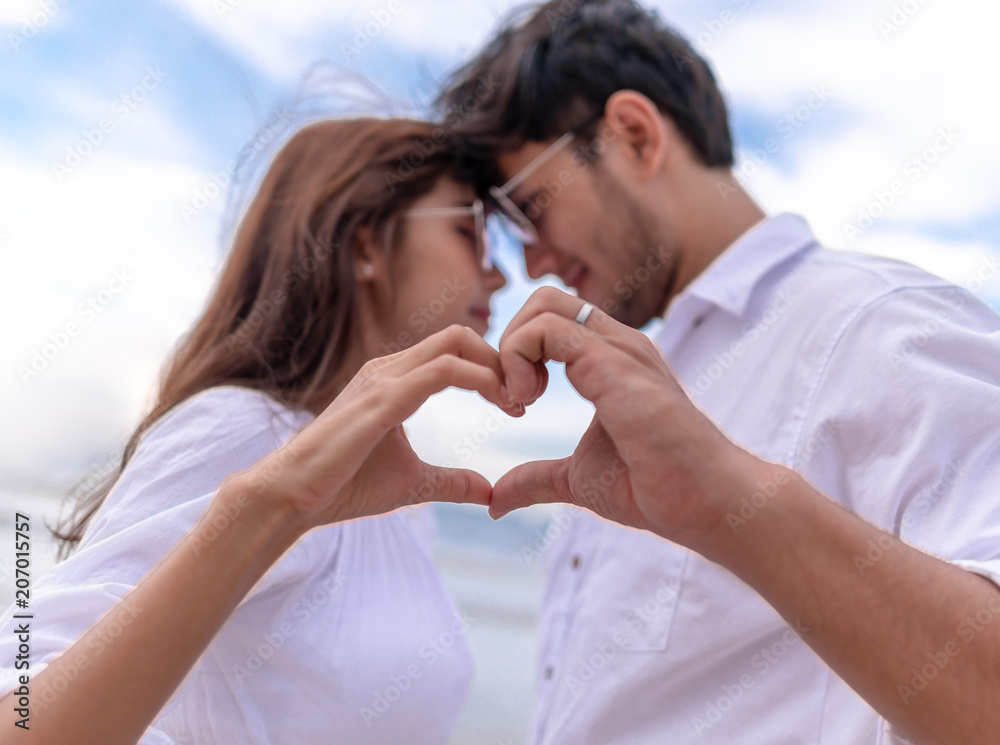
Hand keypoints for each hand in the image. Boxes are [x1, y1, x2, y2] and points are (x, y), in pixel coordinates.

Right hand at [245, 325, 522, 533]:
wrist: (291, 498)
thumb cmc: (343, 486)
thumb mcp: (413, 483)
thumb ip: (451, 482)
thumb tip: (489, 491)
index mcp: (394, 380)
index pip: (455, 350)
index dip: (494, 368)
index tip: (519, 404)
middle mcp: (389, 369)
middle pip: (460, 337)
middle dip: (502, 360)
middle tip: (528, 398)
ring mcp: (384, 379)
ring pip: (455, 344)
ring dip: (498, 368)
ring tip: (520, 403)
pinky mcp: (381, 399)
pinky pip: (442, 371)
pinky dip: (481, 380)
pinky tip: (502, 404)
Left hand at [493, 287, 761, 552]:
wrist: (706, 503)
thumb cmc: (655, 488)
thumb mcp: (577, 479)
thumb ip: (537, 479)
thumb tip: (496, 502)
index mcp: (610, 360)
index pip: (551, 320)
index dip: (517, 354)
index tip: (515, 405)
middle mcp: (616, 344)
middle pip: (544, 299)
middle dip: (508, 340)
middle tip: (511, 396)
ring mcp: (618, 348)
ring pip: (542, 304)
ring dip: (510, 349)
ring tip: (519, 401)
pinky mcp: (613, 363)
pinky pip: (546, 329)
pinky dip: (517, 358)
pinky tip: (526, 403)